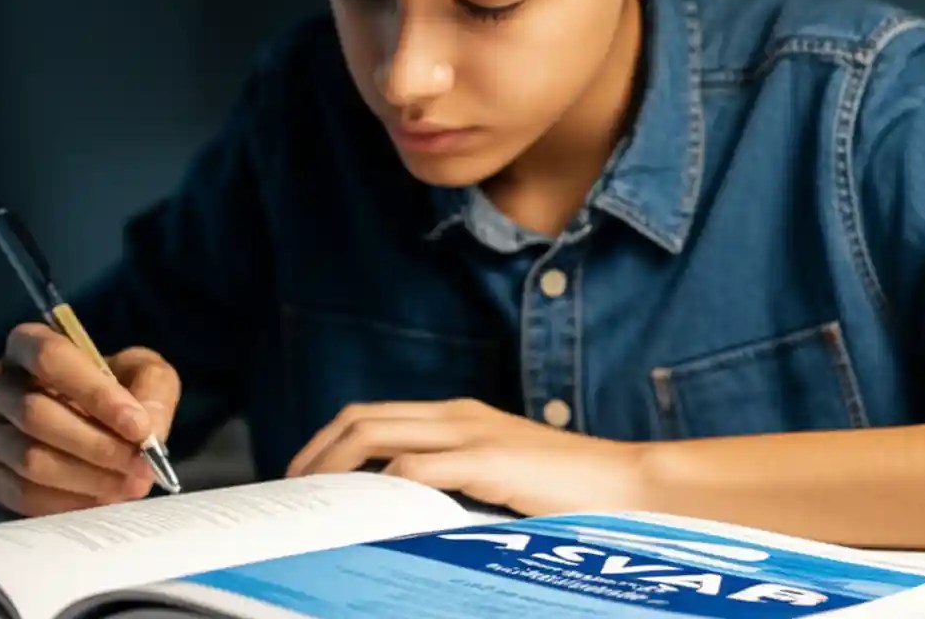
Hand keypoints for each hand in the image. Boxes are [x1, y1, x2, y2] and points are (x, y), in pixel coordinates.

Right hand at [0, 323, 180, 515]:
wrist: (80, 427)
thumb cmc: (113, 391)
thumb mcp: (141, 374)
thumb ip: (151, 391)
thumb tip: (147, 431)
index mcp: (28, 343)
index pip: (51, 358)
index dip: (96, 394)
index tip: (139, 427)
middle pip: (35, 414)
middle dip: (97, 445)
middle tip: (142, 465)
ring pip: (29, 459)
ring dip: (88, 477)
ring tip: (131, 484)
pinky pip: (22, 493)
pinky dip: (69, 502)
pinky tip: (103, 500)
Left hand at [285, 398, 646, 516]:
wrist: (631, 486)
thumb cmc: (571, 491)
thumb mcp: (501, 479)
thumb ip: (455, 483)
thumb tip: (402, 510)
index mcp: (458, 416)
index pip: (372, 415)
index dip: (329, 441)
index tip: (306, 474)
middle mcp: (457, 415)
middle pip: (361, 417)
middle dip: (316, 450)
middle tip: (293, 488)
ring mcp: (472, 433)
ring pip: (377, 434)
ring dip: (336, 465)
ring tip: (316, 500)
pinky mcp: (489, 460)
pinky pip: (417, 466)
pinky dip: (383, 484)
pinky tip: (367, 509)